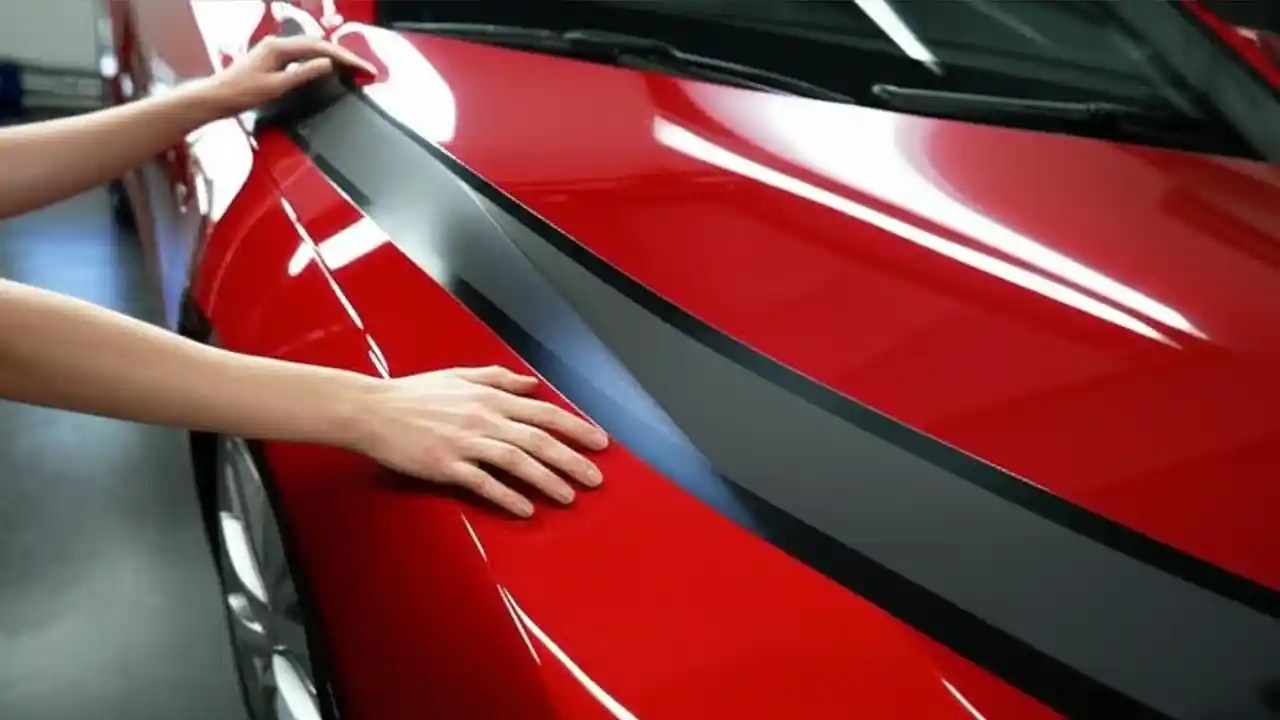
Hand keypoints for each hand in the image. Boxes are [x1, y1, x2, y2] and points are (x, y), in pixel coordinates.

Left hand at [200, 35, 375, 118]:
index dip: (345, 58)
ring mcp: (274, 50)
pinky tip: (329, 68)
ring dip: (334, 58)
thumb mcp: (276, 87)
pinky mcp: (272, 58)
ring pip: (311, 49)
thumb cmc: (241, 94)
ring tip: (353, 68)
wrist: (216, 97)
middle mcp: (277, 43)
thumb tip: (328, 64)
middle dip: (344, 56)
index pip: (320, 48)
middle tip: (365, 69)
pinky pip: (302, 55)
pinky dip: (320, 60)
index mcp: (279, 47)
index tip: (363, 68)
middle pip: (318, 45)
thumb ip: (304, 73)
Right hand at [350, 366, 608, 517]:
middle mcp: (483, 417)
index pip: (543, 411)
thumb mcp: (459, 376)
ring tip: (569, 497)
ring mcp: (465, 442)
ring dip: (547, 480)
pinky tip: (526, 509)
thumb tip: (531, 384)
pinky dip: (507, 495)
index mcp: (489, 396)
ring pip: (517, 460)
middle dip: (572, 459)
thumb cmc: (413, 394)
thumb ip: (498, 379)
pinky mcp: (445, 465)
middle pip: (538, 438)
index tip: (599, 442)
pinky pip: (483, 482)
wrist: (371, 410)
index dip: (575, 427)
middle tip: (595, 477)